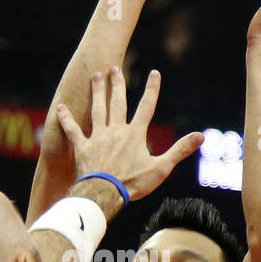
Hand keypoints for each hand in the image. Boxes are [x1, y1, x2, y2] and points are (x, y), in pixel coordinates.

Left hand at [56, 66, 203, 202]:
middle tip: (114, 67)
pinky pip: (72, 129)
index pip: (146, 106)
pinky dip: (66, 118)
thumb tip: (200, 137)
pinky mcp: (82, 147)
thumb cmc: (133, 183)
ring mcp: (97, 137)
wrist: (104, 193)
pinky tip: (60, 107)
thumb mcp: (161, 168)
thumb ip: (180, 150)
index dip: (152, 89)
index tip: (154, 72)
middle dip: (117, 84)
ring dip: (97, 92)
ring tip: (95, 76)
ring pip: (97, 109)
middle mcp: (116, 130)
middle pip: (117, 102)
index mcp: (135, 134)